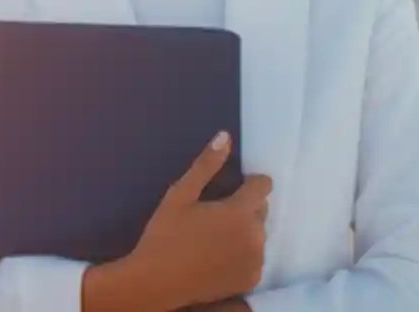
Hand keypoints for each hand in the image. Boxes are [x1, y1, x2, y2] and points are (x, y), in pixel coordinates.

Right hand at [123, 131, 271, 309]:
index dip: (249, 183)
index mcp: (240, 212)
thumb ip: (206, 166)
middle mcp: (255, 236)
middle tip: (215, 216)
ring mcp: (256, 260)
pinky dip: (243, 254)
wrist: (155, 283)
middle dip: (245, 208)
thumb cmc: (165, 235)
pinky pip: (255, 257)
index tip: (231, 189)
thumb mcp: (180, 195)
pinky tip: (219, 257)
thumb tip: (225, 136)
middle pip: (261, 210)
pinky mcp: (251, 278)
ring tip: (215, 238)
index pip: (263, 186)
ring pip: (258, 234)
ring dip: (245, 231)